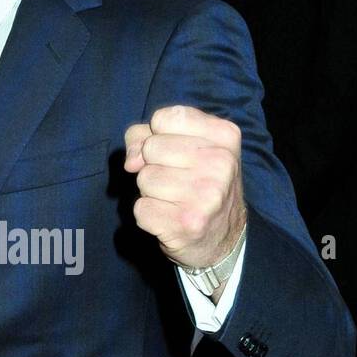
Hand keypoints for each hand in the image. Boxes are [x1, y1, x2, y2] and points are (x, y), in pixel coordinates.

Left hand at [124, 104, 245, 268]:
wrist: (224, 238)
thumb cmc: (199, 184)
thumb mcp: (185, 147)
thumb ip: (147, 136)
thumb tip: (132, 161)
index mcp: (224, 136)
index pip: (163, 118)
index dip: (157, 136)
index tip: (175, 153)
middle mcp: (221, 163)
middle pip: (151, 147)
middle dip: (154, 165)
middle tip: (178, 182)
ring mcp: (206, 194)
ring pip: (144, 178)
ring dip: (151, 192)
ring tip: (175, 200)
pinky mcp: (187, 223)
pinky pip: (141, 208)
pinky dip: (148, 215)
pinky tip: (170, 219)